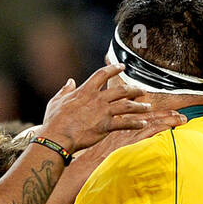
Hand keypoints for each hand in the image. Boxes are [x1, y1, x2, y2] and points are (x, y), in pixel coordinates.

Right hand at [40, 64, 157, 154]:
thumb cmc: (54, 121)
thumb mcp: (56, 101)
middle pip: (121, 90)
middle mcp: (97, 99)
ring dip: (139, 106)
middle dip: (134, 89)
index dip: (113, 68)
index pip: (102, 74)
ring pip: (127, 105)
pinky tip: (143, 123)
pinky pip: (125, 123)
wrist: (58, 137)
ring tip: (148, 107)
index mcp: (85, 91)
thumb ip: (65, 90)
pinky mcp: (106, 126)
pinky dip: (136, 123)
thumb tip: (70, 81)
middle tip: (142, 90)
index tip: (122, 66)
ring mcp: (103, 112)